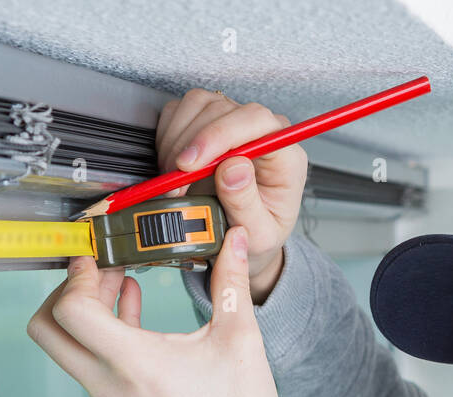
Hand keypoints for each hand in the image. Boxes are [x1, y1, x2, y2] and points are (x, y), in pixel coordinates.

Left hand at [27, 225, 291, 396]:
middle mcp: (108, 387)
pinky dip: (101, 338)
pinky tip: (133, 316)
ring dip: (85, 313)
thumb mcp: (241, 341)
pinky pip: (90, 368)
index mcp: (133, 365)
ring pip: (68, 349)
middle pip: (47, 330)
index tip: (99, 257)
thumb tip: (234, 241)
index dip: (78, 276)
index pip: (70, 310)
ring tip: (122, 283)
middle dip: (67, 291)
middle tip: (99, 269)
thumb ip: (231, 283)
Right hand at [155, 89, 307, 302]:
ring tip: (177, 180)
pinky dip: (168, 137)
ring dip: (177, 142)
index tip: (192, 164)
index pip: (257, 121)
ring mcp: (235, 121)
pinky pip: (181, 111)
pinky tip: (173, 166)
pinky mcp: (210, 120)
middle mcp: (262, 132)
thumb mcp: (259, 234)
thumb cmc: (258, 234)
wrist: (244, 236)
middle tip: (176, 182)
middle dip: (192, 144)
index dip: (220, 136)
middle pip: (223, 109)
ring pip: (199, 105)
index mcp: (285, 155)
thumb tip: (233, 169)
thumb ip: (247, 204)